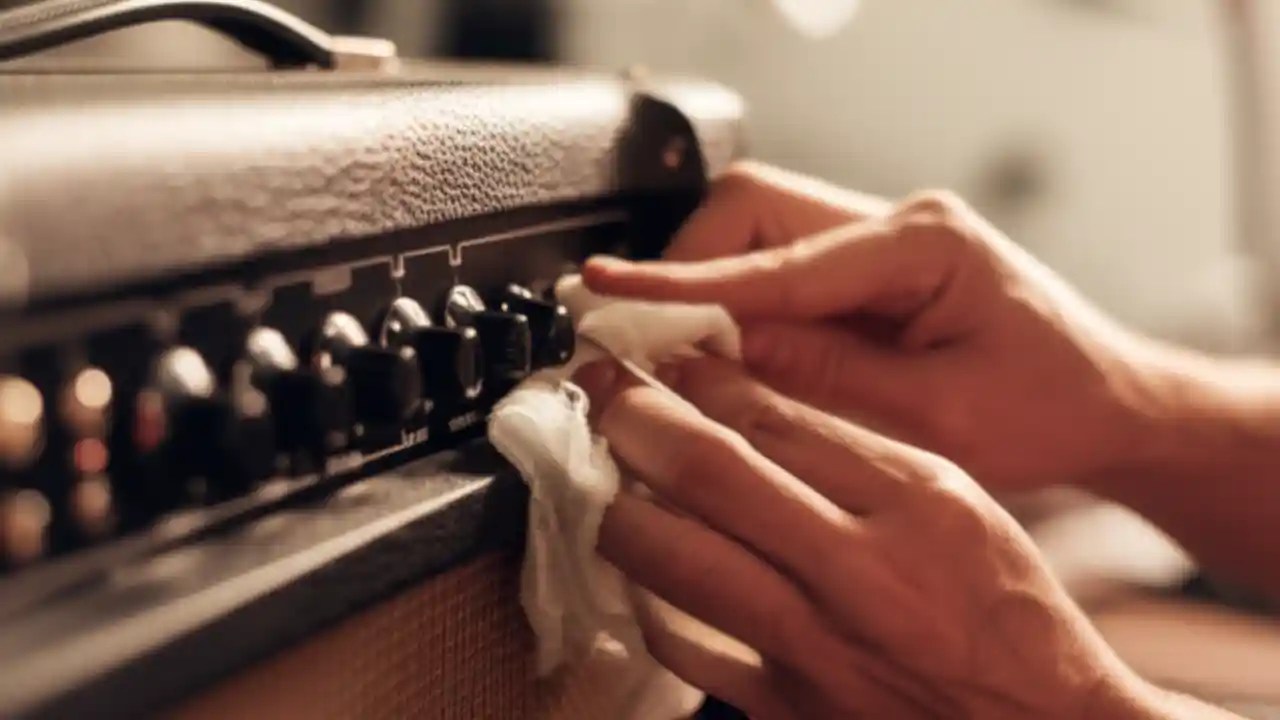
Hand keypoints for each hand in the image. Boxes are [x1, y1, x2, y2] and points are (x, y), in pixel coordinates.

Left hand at [573, 357, 1162, 718]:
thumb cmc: (1004, 612)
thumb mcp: (955, 504)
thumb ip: (855, 453)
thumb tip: (750, 406)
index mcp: (916, 502)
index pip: (778, 419)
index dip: (701, 380)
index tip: (663, 356)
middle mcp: (858, 572)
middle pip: (710, 472)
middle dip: (635, 417)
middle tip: (598, 388)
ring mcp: (814, 648)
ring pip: (675, 558)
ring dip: (617, 501)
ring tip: (598, 469)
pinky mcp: (784, 708)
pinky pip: (682, 647)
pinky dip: (644, 599)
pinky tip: (635, 568)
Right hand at [584, 162, 1165, 490]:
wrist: (1108, 402)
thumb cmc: (1048, 408)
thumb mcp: (936, 418)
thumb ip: (823, 377)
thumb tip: (719, 347)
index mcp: (923, 243)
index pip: (775, 259)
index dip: (683, 284)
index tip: (611, 290)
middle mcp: (898, 221)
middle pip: (751, 209)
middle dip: (687, 269)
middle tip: (646, 342)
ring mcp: (882, 236)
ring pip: (756, 230)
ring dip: (711, 288)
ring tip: (689, 360)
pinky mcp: (869, 266)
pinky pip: (781, 265)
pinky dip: (742, 305)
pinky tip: (733, 356)